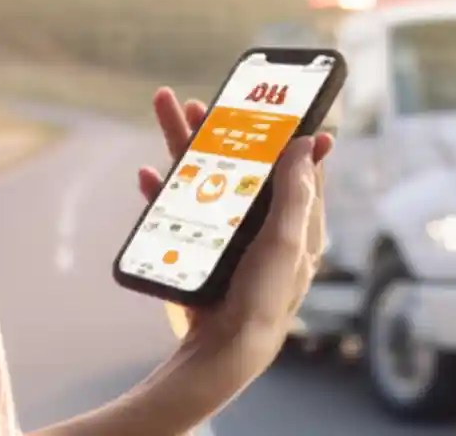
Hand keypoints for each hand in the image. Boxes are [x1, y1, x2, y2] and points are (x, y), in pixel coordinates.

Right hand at [139, 88, 331, 364]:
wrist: (221, 353)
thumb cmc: (263, 301)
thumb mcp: (285, 242)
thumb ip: (294, 191)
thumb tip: (308, 142)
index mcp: (295, 223)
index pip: (296, 168)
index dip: (287, 134)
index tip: (276, 103)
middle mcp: (262, 226)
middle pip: (241, 165)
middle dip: (221, 131)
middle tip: (203, 101)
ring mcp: (228, 238)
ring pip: (206, 180)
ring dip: (186, 146)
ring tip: (167, 111)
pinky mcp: (199, 252)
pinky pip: (177, 213)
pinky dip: (163, 191)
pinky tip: (147, 175)